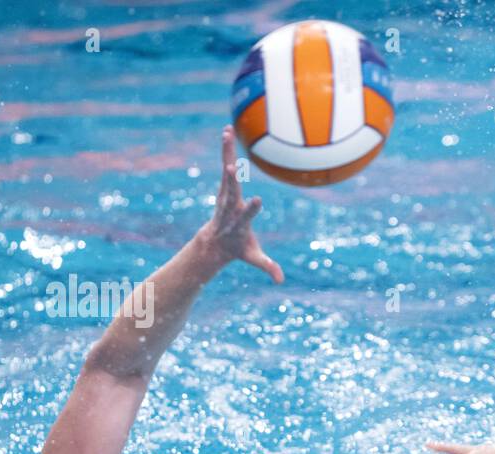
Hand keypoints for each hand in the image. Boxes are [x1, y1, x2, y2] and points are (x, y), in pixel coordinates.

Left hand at [196, 125, 283, 282]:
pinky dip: (227, 149)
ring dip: (226, 153)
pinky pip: (226, 164)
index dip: (251, 209)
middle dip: (231, 180)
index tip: (257, 200)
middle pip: (230, 191)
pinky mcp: (224, 185)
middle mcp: (230, 206)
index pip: (246, 215)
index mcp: (239, 222)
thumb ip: (266, 266)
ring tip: (227, 133)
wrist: (214, 242)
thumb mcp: (252, 258)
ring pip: (226, 172)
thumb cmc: (238, 248)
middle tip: (230, 167)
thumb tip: (280, 281)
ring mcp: (225, 195)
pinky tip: (227, 131)